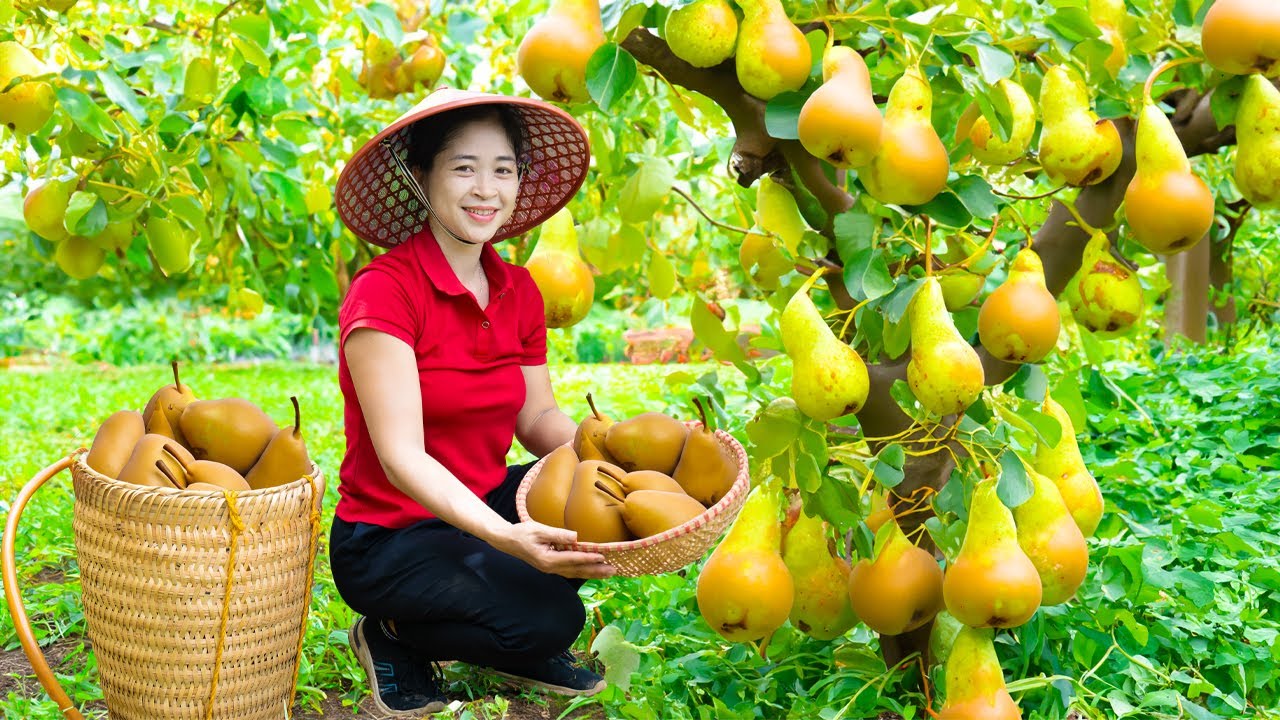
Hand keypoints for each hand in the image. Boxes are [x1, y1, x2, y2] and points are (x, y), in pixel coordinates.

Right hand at [498, 521, 616, 579]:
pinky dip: (583, 571)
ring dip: (592, 573)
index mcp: (548, 559)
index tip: (602, 557)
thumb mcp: (538, 530)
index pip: (573, 559)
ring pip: (575, 573)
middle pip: (577, 570)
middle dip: (596, 571)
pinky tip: (592, 570)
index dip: (588, 558)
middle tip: (613, 570)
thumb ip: (557, 534)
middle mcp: (550, 567)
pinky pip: (570, 571)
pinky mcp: (551, 566)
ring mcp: (551, 569)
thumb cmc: (522, 533)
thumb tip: (576, 537)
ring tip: (608, 573)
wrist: (507, 541)